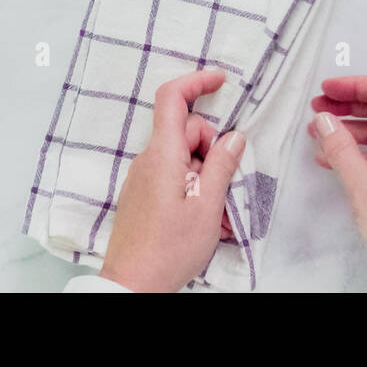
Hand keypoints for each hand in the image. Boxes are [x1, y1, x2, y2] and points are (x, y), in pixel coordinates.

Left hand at [100, 69, 246, 291]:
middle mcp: (148, 160)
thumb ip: (222, 167)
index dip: (196, 81)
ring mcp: (143, 178)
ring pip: (183, 158)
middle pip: (186, 131)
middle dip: (212, 148)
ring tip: (220, 213)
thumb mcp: (207, 207)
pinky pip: (173, 178)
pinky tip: (206, 219)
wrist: (132, 285)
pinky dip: (193, 189)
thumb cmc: (169, 248)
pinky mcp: (143, 196)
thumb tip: (234, 138)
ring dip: (206, 175)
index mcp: (162, 155)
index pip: (172, 98)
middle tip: (226, 184)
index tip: (222, 81)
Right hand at [308, 75, 366, 292]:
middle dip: (349, 104)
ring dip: (350, 129)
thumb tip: (325, 120)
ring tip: (319, 134)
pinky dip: (357, 152)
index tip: (327, 90)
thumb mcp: (366, 192)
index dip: (357, 85)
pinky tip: (333, 160)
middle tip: (318, 108)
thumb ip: (342, 152)